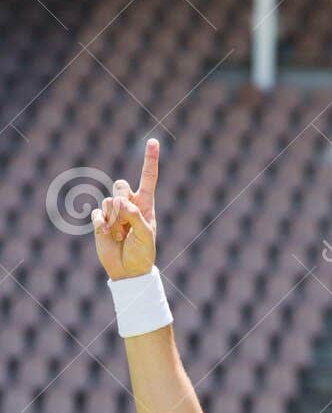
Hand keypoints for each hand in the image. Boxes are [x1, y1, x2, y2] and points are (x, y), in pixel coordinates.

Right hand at [90, 138, 159, 280]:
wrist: (128, 271)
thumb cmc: (142, 253)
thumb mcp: (145, 235)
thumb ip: (136, 216)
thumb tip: (120, 202)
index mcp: (145, 204)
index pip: (148, 178)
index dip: (149, 159)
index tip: (153, 141)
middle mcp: (129, 204)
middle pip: (120, 184)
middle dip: (121, 200)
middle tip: (126, 221)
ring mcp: (113, 212)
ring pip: (108, 200)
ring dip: (114, 218)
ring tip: (121, 234)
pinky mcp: (101, 221)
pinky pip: (97, 212)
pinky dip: (102, 224)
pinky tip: (108, 235)